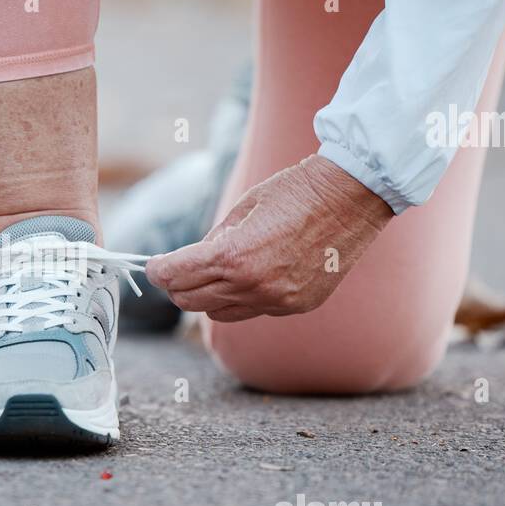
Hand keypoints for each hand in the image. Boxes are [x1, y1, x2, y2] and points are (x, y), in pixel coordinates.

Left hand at [146, 154, 392, 321]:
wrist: (351, 196)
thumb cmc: (294, 191)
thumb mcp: (242, 209)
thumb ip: (213, 241)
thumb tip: (189, 263)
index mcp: (233, 256)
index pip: (176, 276)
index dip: (158, 271)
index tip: (153, 266)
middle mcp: (253, 286)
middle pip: (191, 302)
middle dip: (177, 286)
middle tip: (175, 271)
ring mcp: (277, 301)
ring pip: (220, 314)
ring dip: (208, 297)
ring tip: (214, 273)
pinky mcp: (296, 307)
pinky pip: (254, 311)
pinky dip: (244, 298)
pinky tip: (255, 273)